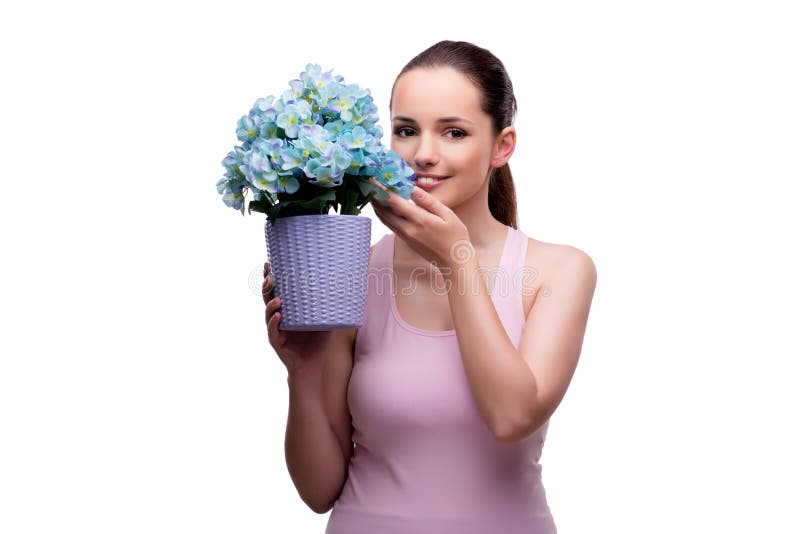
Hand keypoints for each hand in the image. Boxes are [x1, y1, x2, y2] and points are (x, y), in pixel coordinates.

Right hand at [263, 261, 333, 375]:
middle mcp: (279, 317)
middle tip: (270, 274)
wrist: (315, 364)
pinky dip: (275, 323)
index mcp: (288, 309)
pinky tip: (279, 316)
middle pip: (268, 297)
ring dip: (271, 303)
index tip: (269, 262)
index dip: (271, 276)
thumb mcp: (327, 319)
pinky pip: (273, 331)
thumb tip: (348, 285)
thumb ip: (332, 304)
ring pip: (268, 313)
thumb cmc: (320, 341)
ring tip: (278, 297)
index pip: (276, 289)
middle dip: (267, 285)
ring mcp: (276, 329)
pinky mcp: (277, 342)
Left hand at [369, 179, 470, 269]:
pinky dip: (383, 213)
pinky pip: (389, 224)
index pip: (394, 202)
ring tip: (371, 191)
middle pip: (383, 211)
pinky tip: (383, 206)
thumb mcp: (447, 215)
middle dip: (374, 196)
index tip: (372, 179)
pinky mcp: (405, 240)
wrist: (454, 262)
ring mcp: (405, 236)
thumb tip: (413, 189)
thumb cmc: (455, 236)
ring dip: (376, 205)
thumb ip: (428, 201)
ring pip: (384, 219)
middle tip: (367, 182)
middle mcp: (408, 229)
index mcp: (419, 220)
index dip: (381, 189)